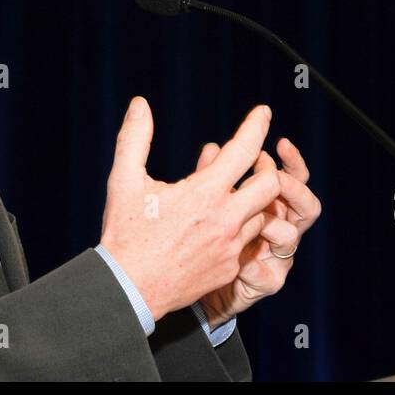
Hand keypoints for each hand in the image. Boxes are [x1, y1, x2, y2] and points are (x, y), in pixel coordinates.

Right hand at [99, 97, 281, 321]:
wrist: (128, 289)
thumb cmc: (126, 233)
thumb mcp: (124, 180)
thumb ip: (135, 138)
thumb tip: (140, 105)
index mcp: (204, 193)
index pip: (244, 150)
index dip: (257, 126)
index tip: (264, 112)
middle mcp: (226, 219)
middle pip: (270, 184)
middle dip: (267, 166)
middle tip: (253, 158)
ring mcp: (230, 246)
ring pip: (261, 214)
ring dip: (253, 199)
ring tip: (232, 191)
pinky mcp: (229, 267)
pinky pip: (247, 242)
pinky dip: (240, 227)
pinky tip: (221, 223)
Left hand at [196, 136, 320, 328]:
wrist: (196, 281)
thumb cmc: (204, 235)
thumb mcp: (206, 200)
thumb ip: (211, 174)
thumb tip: (211, 148)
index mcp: (273, 203)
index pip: (293, 177)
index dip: (292, 160)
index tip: (282, 144)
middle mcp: (282, 227)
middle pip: (307, 205)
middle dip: (293, 188)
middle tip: (274, 179)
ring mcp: (279, 256)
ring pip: (290, 235)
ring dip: (267, 224)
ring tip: (241, 222)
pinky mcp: (270, 281)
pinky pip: (268, 272)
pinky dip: (249, 265)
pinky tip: (232, 262)